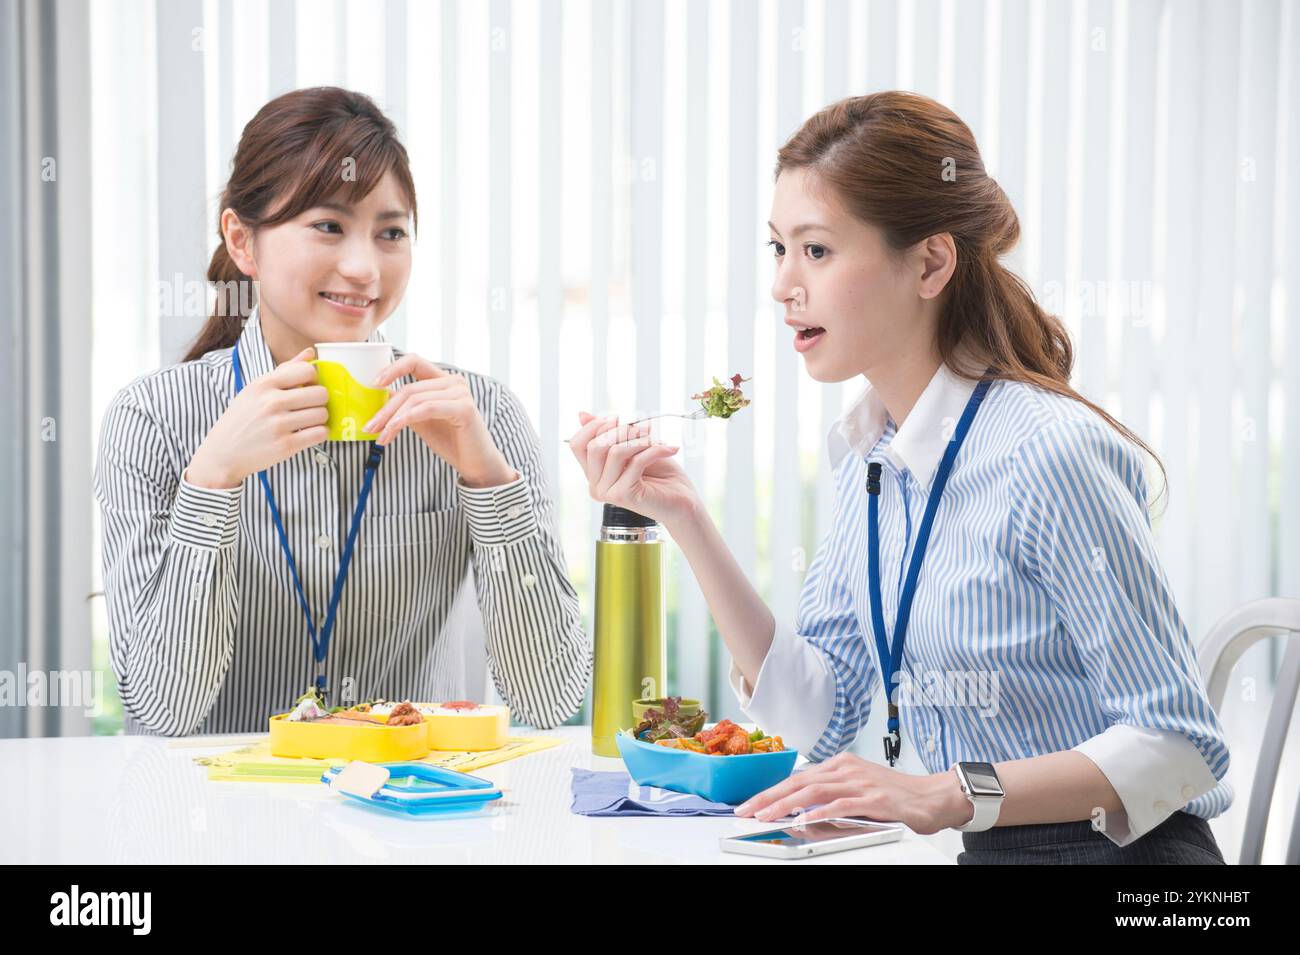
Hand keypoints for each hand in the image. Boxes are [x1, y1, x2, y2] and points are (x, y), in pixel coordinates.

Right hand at [188, 346, 328, 486]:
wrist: (222, 454)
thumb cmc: (241, 420)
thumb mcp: (255, 390)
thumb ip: (284, 370)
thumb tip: (310, 352)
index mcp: (263, 384)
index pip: (307, 370)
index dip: (313, 379)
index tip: (307, 388)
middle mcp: (271, 402)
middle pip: (320, 393)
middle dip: (319, 401)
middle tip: (309, 408)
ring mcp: (278, 425)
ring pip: (322, 414)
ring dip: (319, 419)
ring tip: (307, 422)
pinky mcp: (285, 446)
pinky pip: (320, 434)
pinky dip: (318, 434)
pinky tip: (307, 434)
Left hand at [362, 353, 517, 487]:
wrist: (475, 463)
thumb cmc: (451, 440)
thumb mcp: (420, 419)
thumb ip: (405, 405)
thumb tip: (378, 396)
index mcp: (443, 380)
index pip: (414, 361)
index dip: (392, 368)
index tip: (374, 383)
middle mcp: (454, 382)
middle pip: (409, 388)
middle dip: (385, 409)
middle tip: (370, 426)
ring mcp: (461, 393)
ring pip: (415, 399)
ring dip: (392, 419)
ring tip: (381, 436)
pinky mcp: (464, 408)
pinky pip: (427, 408)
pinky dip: (407, 418)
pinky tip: (394, 430)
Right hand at [566, 410, 699, 529]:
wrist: (683, 501)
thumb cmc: (661, 474)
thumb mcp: (634, 447)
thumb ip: (609, 434)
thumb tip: (582, 415)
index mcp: (594, 474)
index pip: (577, 445)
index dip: (594, 426)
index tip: (618, 418)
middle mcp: (596, 486)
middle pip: (594, 446)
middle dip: (622, 430)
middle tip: (645, 429)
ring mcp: (608, 492)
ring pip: (616, 452)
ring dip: (642, 440)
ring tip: (659, 441)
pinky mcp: (624, 495)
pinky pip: (636, 462)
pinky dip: (656, 450)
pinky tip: (670, 449)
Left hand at [733, 752, 973, 834]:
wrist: (934, 797)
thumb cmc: (895, 796)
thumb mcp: (857, 790)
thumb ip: (830, 796)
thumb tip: (798, 811)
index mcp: (840, 765)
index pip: (797, 777)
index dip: (770, 790)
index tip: (749, 804)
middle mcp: (847, 769)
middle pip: (799, 781)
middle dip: (768, 796)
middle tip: (746, 810)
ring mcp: (860, 782)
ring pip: (814, 791)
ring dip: (786, 803)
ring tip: (766, 815)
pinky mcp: (874, 799)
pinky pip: (841, 805)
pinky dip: (820, 812)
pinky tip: (803, 819)